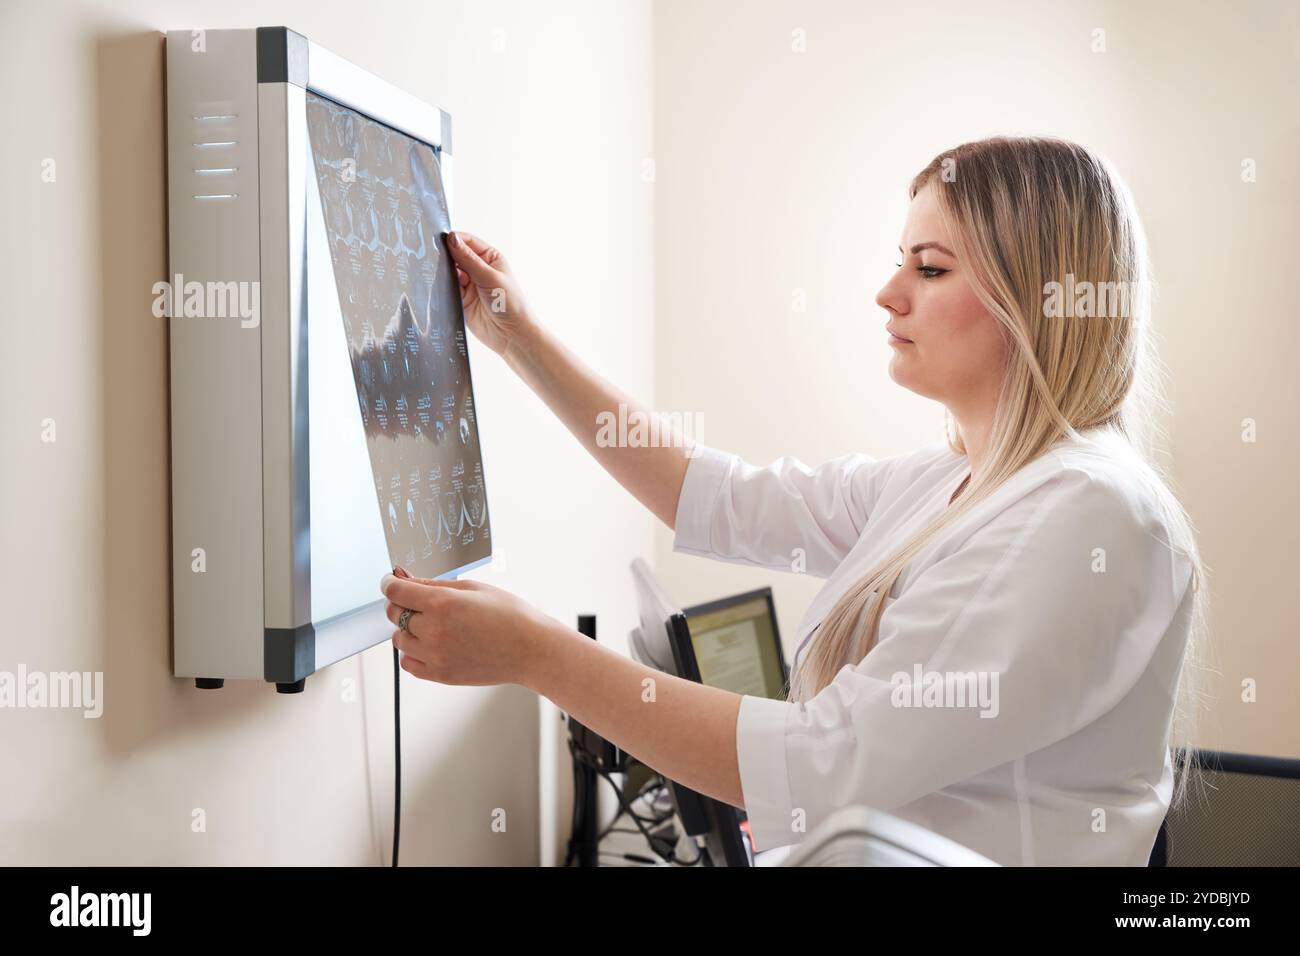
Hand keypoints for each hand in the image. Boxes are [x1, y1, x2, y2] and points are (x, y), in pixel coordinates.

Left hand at [380, 570, 553, 686]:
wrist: (531, 649)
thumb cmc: (510, 615)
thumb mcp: (473, 588)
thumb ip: (433, 583)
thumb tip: (404, 577)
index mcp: (442, 604)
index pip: (395, 592)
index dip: (390, 583)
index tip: (392, 582)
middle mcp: (434, 630)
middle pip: (393, 614)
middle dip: (401, 604)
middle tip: (418, 602)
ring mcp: (435, 655)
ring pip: (399, 639)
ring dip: (408, 629)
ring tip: (432, 625)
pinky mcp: (440, 674)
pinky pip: (408, 663)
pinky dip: (413, 653)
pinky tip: (431, 644)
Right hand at [444, 231, 534, 358]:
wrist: (512, 335)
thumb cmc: (510, 304)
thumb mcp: (489, 277)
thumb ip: (468, 259)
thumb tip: (452, 238)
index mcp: (490, 257)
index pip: (467, 241)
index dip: (454, 239)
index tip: (439, 239)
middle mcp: (478, 269)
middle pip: (455, 255)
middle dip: (445, 256)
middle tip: (433, 255)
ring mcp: (469, 284)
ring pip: (449, 272)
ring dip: (443, 272)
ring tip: (435, 272)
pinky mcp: (461, 299)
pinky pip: (447, 288)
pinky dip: (441, 287)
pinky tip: (438, 286)